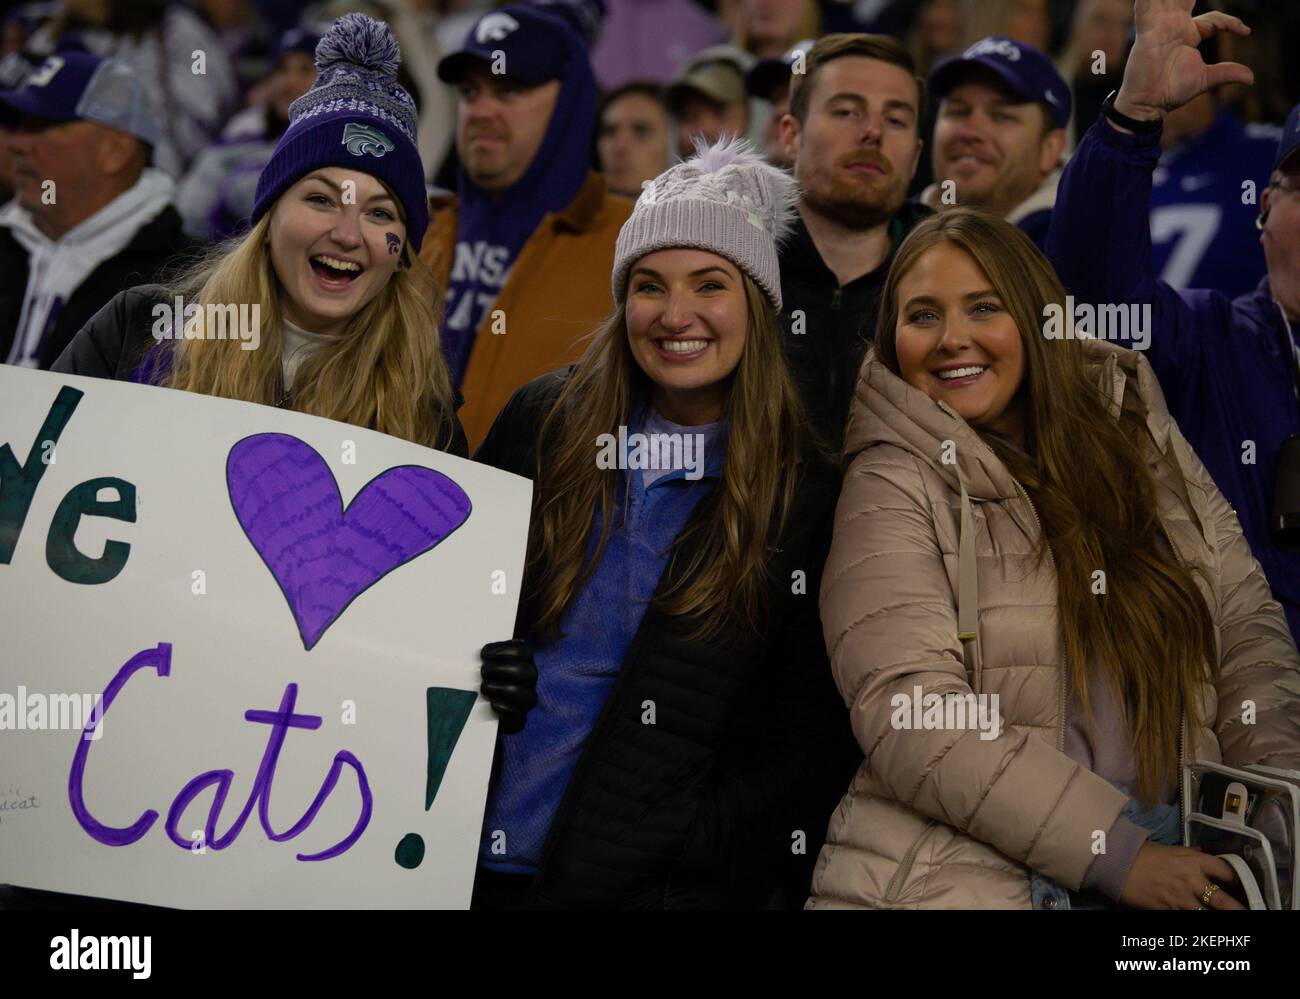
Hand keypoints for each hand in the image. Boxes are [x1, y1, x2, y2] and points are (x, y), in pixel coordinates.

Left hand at [480, 640, 536, 734]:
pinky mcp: (519, 717)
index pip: (522, 650)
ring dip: (501, 689)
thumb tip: (478, 644)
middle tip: (483, 671)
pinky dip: (504, 708)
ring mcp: (526, 698)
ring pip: (525, 695)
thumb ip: (488, 653)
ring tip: (485, 687)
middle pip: (524, 671)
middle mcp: (528, 678)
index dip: (503, 650)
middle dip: (500, 670)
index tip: (484, 654)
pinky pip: (518, 715)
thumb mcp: (487, 660)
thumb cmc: (484, 678)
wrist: (483, 707)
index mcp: (523, 660)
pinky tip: (492, 703)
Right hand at [1112, 0, 1252, 124]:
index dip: (1230, 22)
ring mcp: (1158, 28)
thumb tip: (1251, 78)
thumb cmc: (1171, 92)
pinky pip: (1145, 10)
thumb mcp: (1205, 79)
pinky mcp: (1145, 33)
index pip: (1214, 19)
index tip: (1246, 32)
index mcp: (1188, 35)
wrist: (1149, 105)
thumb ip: (1227, 72)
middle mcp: (1173, 27)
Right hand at [1119, 841, 1246, 908]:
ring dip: (1214, 916)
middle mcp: (1193, 880)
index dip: (1235, 880)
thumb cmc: (1143, 854)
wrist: (1117, 862)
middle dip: (1238, 910)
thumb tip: (1203, 856)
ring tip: (1220, 917)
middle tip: (1247, 913)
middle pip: (1225, 902)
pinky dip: (1192, 917)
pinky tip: (1194, 915)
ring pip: (1207, 915)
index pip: (1227, 872)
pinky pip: (1187, 918)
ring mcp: (1181, 898)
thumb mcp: (1172, 850)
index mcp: (1195, 861)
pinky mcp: (1168, 910)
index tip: (1236, 884)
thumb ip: (1191, 855)